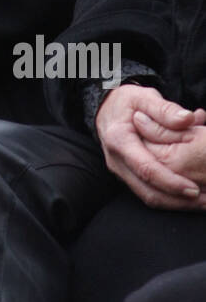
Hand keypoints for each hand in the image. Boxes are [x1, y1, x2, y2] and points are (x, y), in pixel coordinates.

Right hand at [96, 85, 205, 208]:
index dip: (171, 182)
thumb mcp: (144, 97)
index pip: (146, 168)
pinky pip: (147, 192)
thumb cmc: (126, 102)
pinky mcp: (127, 176)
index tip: (194, 188)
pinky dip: (169, 198)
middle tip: (205, 201)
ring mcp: (121, 171)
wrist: (105, 108)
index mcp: (119, 140)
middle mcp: (117, 161)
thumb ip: (165, 109)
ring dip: (176, 204)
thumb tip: (188, 119)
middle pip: (147, 191)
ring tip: (201, 202)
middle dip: (178, 202)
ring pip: (148, 197)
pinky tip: (187, 197)